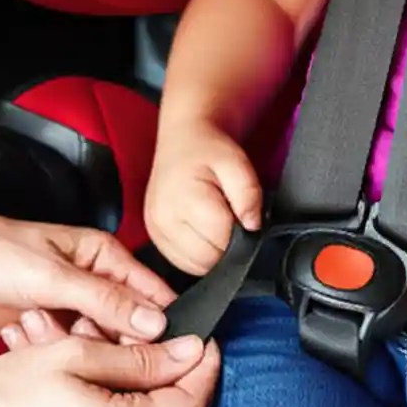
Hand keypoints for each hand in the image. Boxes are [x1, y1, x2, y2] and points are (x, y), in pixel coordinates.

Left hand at [0, 205, 177, 340]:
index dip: (160, 330)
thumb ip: (106, 300)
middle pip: (129, 327)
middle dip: (114, 345)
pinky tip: (29, 343)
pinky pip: (67, 350)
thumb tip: (155, 324)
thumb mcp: (53, 276)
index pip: (153, 298)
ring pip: (97, 343)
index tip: (161, 361)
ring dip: (78, 349)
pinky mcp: (47, 328)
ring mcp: (70, 307)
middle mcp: (94, 283)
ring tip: (45, 337)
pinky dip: (55, 354)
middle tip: (92, 356)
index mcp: (105, 258)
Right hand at [0, 327, 220, 406]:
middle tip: (170, 342)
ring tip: (131, 354)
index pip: (192, 402)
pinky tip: (112, 377)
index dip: (204, 367)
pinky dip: (136, 406)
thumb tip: (188, 351)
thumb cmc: (3, 391)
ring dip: (158, 389)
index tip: (203, 339)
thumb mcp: (78, 352)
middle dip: (183, 376)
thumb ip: (142, 356)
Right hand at [146, 120, 263, 274]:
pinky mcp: (154, 237)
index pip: (223, 241)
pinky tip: (205, 232)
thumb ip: (248, 193)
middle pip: (208, 259)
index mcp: (184, 201)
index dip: (242, 233)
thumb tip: (252, 225)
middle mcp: (164, 220)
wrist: (184, 139)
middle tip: (231, 218)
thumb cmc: (209, 149)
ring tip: (216, 222)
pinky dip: (199, 255)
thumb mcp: (237, 162)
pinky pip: (183, 263)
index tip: (243, 215)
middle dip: (227, 245)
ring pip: (196, 266)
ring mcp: (155, 231)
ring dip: (213, 253)